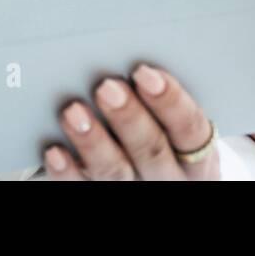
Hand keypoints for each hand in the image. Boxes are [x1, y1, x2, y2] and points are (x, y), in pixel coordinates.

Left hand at [42, 64, 219, 180]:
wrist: (150, 176)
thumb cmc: (162, 135)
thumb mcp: (174, 122)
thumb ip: (160, 98)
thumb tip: (130, 58)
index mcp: (198, 155)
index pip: (191, 128)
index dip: (171, 101)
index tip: (145, 73)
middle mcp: (170, 177)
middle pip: (153, 151)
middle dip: (128, 117)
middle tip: (107, 87)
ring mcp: (137, 190)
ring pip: (117, 173)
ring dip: (93, 141)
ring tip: (74, 112)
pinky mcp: (102, 197)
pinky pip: (84, 190)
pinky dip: (69, 172)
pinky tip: (56, 151)